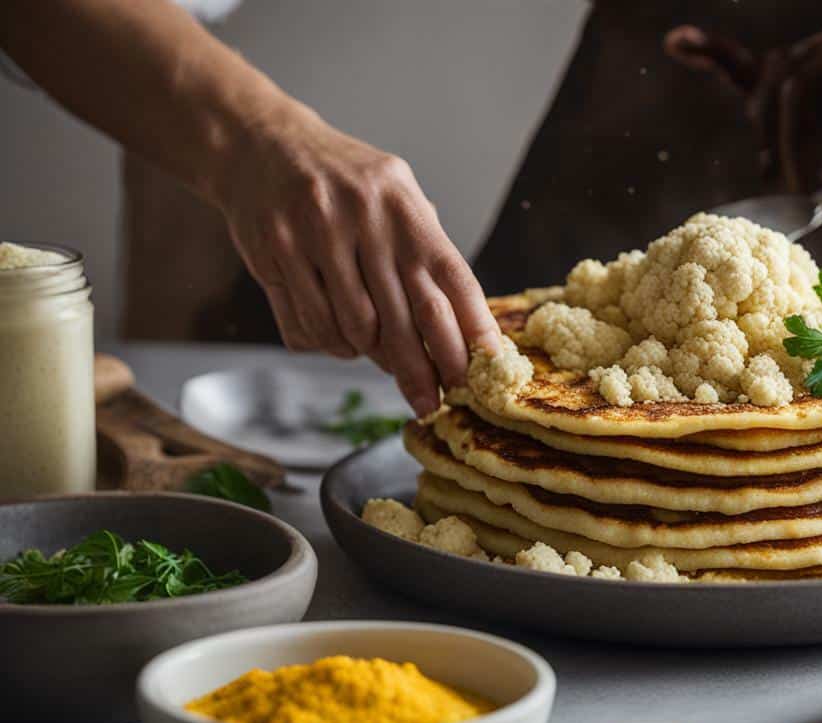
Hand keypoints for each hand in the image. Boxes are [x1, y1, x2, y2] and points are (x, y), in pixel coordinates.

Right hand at [215, 107, 498, 416]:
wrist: (260, 145)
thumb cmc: (341, 182)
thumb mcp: (394, 195)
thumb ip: (424, 247)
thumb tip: (460, 324)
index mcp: (404, 204)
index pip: (451, 276)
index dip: (473, 326)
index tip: (486, 366)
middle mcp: (366, 216)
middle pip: (408, 314)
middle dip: (426, 369)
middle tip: (435, 403)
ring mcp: (319, 233)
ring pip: (358, 326)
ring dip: (374, 357)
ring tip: (385, 365)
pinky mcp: (278, 251)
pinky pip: (314, 322)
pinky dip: (334, 344)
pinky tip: (344, 344)